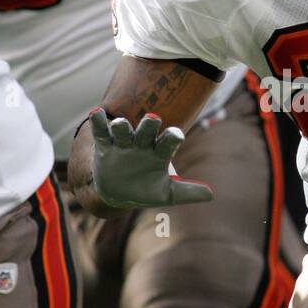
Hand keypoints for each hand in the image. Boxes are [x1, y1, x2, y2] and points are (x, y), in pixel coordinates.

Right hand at [89, 108, 212, 209]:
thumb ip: (187, 192)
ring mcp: (124, 143)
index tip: (176, 135)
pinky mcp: (105, 146)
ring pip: (123, 129)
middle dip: (149, 125)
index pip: (168, 141)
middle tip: (153, 119)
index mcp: (159, 152)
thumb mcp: (166, 194)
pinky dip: (98, 122)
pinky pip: (101, 131)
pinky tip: (96, 112)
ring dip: (122, 125)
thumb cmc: (146, 190)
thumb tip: (211, 195)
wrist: (118, 194)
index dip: (172, 137)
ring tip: (120, 124)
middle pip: (147, 130)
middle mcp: (143, 143)